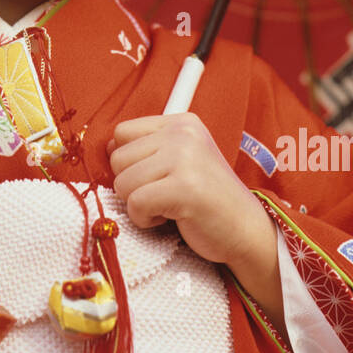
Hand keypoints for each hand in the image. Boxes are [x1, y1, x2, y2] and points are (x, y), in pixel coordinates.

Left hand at [107, 113, 268, 269]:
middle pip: (117, 158)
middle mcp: (183, 133)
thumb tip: (106, 147)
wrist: (246, 231)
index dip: (128, 161)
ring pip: (122, 182)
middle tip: (164, 195)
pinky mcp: (184, 187)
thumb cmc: (206, 200)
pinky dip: (145, 220)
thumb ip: (148, 149)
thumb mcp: (180, 161)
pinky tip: (170, 218)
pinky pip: (136, 203)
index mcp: (182, 122)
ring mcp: (185, 158)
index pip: (122, 132)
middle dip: (132, 185)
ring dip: (138, 204)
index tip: (154, 177)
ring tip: (169, 206)